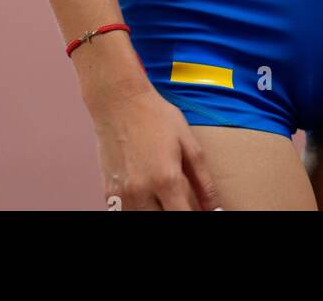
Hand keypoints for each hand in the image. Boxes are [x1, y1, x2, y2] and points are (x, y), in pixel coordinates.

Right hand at [91, 84, 220, 210]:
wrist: (119, 101)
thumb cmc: (155, 116)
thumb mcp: (187, 141)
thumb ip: (203, 178)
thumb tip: (213, 206)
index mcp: (165, 179)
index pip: (183, 217)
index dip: (195, 216)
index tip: (199, 211)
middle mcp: (142, 192)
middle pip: (163, 221)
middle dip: (174, 212)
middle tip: (180, 199)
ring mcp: (122, 195)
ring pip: (143, 219)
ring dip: (156, 211)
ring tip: (163, 195)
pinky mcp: (108, 193)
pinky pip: (126, 213)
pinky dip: (138, 208)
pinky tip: (146, 193)